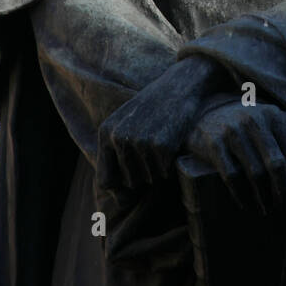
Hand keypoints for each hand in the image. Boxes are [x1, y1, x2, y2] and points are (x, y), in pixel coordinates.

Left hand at [98, 56, 225, 190]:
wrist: (179, 85)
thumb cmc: (153, 109)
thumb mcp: (126, 124)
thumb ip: (117, 157)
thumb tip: (119, 201)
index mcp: (106, 133)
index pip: (106, 180)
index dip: (119, 190)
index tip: (132, 189)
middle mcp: (119, 139)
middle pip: (130, 182)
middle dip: (143, 175)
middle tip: (153, 153)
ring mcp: (139, 142)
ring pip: (148, 179)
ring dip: (157, 170)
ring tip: (161, 145)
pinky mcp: (161, 145)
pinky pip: (164, 172)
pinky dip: (170, 165)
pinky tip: (172, 144)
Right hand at [184, 101, 285, 214]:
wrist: (205, 116)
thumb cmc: (250, 122)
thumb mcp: (278, 118)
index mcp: (272, 115)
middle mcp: (253, 120)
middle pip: (276, 163)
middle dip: (282, 190)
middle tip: (284, 206)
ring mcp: (232, 132)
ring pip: (254, 172)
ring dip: (262, 196)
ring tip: (266, 209)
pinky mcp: (214, 144)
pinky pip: (231, 176)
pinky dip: (241, 195)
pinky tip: (246, 205)